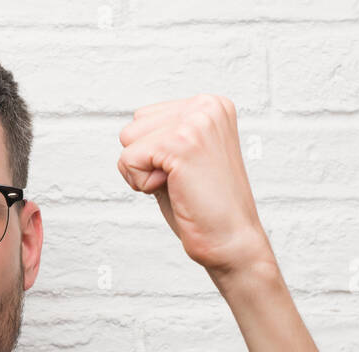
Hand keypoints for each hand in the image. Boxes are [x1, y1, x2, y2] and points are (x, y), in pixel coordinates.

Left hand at [117, 94, 273, 277]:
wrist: (232, 240)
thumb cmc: (205, 206)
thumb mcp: (183, 159)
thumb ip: (162, 137)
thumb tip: (126, 131)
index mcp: (211, 105)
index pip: (144, 118)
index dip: (152, 155)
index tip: (186, 172)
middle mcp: (207, 106)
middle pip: (133, 126)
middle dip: (145, 161)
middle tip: (182, 182)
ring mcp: (196, 121)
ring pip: (127, 139)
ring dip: (142, 172)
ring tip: (179, 185)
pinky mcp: (181, 143)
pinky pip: (128, 160)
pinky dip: (141, 184)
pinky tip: (175, 191)